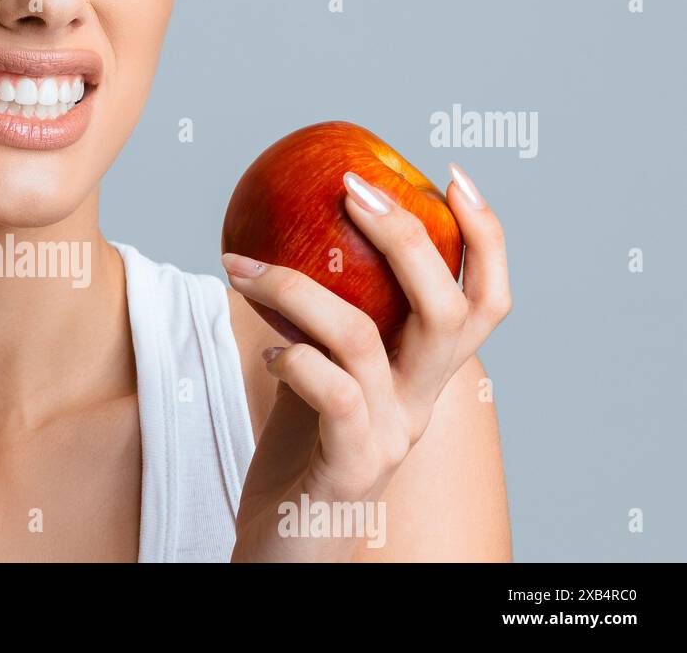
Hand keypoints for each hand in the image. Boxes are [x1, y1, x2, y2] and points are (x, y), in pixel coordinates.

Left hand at [225, 166, 510, 561]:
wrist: (286, 549)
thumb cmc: (297, 459)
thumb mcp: (316, 377)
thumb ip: (317, 325)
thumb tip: (274, 246)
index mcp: (422, 378)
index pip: (483, 300)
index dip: (483, 237)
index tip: (449, 175)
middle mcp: (421, 405)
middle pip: (454, 310)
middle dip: (408, 237)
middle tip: (352, 188)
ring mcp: (392, 438)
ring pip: (368, 340)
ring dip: (301, 289)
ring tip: (241, 265)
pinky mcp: (352, 470)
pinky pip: (336, 396)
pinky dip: (299, 360)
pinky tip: (268, 351)